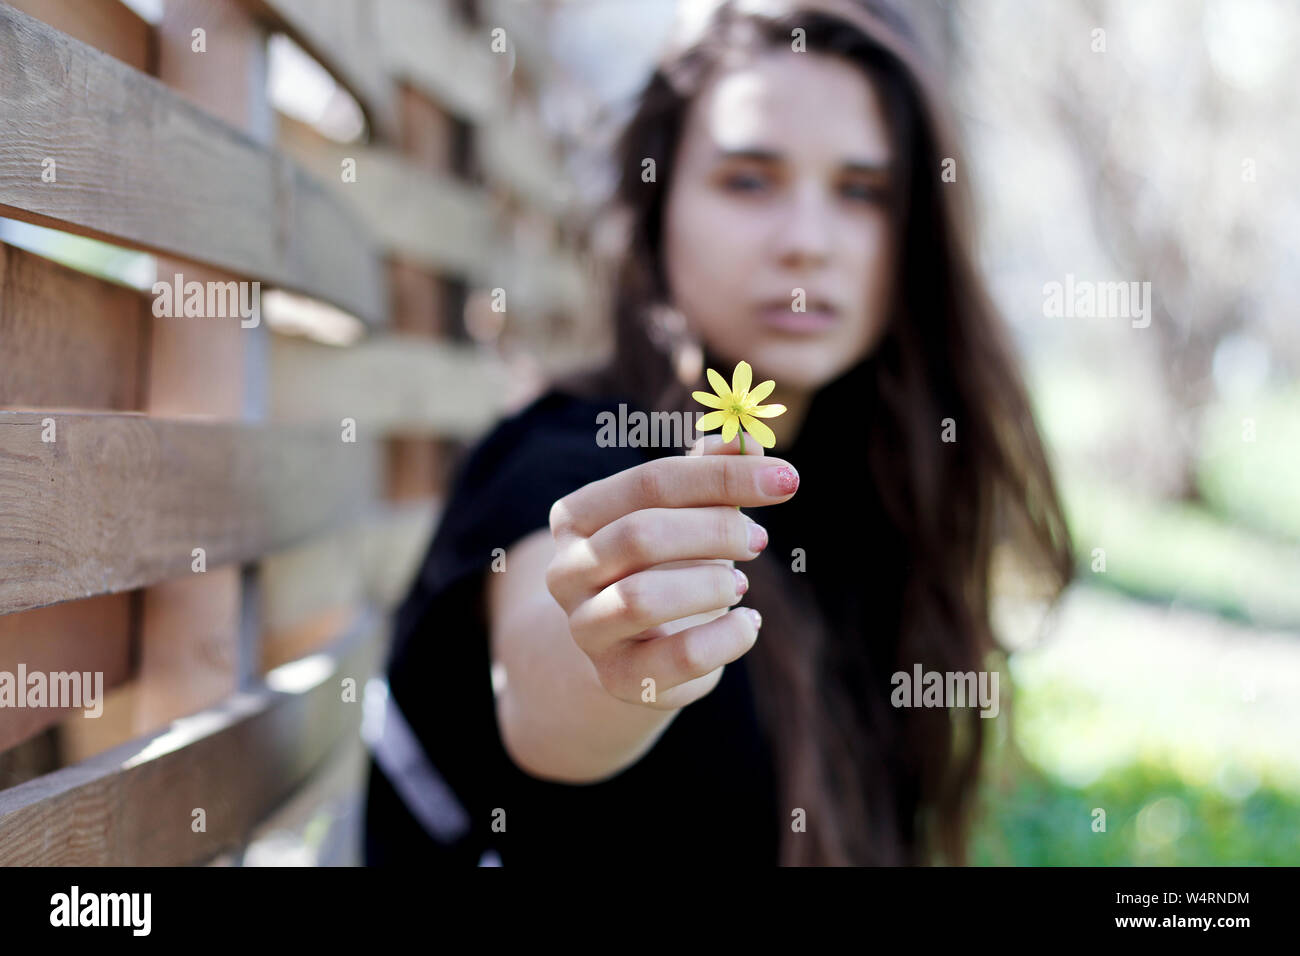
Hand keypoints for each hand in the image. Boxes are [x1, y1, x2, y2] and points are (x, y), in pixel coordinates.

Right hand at [545, 434, 798, 709]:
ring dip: (710, 584)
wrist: (636, 650)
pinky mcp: (619, 678)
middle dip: (715, 531)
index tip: (786, 479)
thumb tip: (750, 440)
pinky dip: (728, 637)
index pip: (650, 483)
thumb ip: (712, 474)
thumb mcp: (684, 514)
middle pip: (640, 535)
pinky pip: (679, 657)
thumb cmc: (664, 566)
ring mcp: (586, 629)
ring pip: (643, 599)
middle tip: (758, 539)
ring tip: (739, 584)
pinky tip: (748, 623)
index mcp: (576, 518)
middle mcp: (566, 572)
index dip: (723, 476)